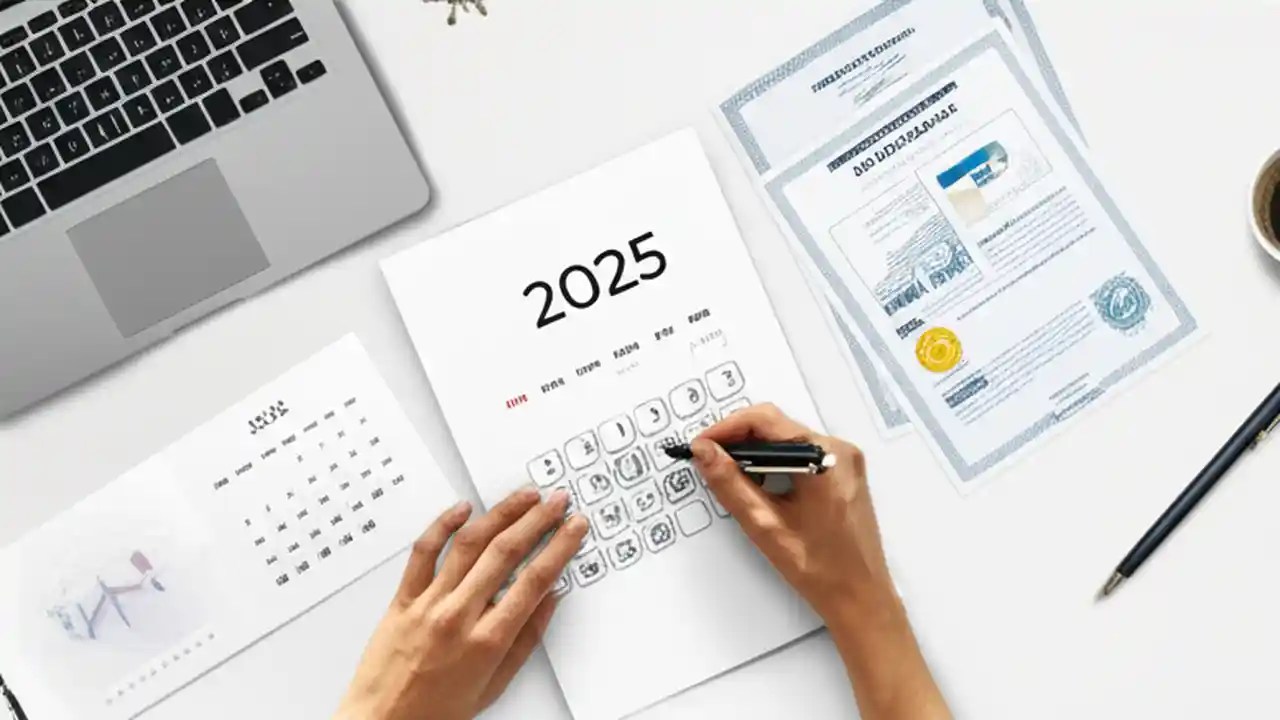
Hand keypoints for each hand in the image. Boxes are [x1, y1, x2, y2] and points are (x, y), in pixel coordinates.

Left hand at [335, 488, 588, 719]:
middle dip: (538, 520)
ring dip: (501, 513)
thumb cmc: (437, 712)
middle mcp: (459, 616)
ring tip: (523, 497)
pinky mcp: (402, 599)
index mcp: (488, 641)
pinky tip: (462, 509)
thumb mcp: (495, 684)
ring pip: (470, 544)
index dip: (560, 547)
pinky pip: (423, 552)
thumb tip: (549, 599)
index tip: (575, 527)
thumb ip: (526, 639)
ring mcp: (428, 604)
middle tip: (557, 501)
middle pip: (506, 552)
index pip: (534, 580)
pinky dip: (443, 525)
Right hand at [691, 404, 892, 619]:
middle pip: (777, 425)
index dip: (726, 428)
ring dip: (756, 452)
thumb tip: (705, 452)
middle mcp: (839, 450)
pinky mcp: (844, 472)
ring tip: (733, 478)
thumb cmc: (820, 569)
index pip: (765, 420)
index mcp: (823, 458)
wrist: (861, 597)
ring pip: (787, 438)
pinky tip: (761, 485)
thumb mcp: (765, 525)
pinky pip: (802, 453)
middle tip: (710, 462)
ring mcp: (845, 460)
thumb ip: (730, 483)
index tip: (702, 446)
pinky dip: (776, 462)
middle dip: (738, 440)